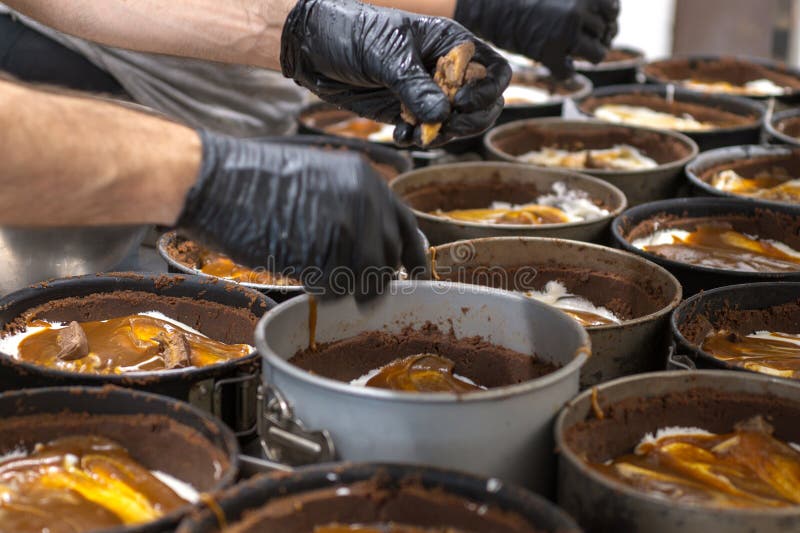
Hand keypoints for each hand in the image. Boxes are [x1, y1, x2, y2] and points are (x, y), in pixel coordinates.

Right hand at [176, 131, 426, 298]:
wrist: (217, 179)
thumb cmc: (256, 180)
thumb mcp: (320, 178)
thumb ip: (353, 206)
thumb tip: (375, 246)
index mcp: (365, 179)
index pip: (407, 227)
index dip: (413, 258)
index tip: (415, 277)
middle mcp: (364, 201)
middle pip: (389, 259)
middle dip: (376, 281)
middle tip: (360, 294)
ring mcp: (346, 228)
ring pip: (365, 279)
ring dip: (346, 288)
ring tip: (319, 279)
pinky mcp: (323, 254)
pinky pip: (335, 289)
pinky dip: (321, 291)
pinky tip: (301, 274)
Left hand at [280, 0, 510, 146]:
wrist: (315, 48)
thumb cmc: (353, 34)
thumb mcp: (387, 56)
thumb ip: (416, 87)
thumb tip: (441, 117)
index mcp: (451, 44)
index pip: (494, 70)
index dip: (487, 90)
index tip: (459, 103)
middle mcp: (445, 70)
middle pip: (484, 104)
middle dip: (468, 121)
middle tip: (444, 128)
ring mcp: (428, 93)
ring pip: (456, 124)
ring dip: (441, 135)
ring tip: (416, 134)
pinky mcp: (408, 112)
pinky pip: (427, 133)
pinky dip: (417, 139)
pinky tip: (399, 133)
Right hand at [454, 0, 619, 78]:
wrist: (497, 8)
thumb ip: (585, 3)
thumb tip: (614, 21)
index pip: (613, 10)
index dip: (607, 19)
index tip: (593, 23)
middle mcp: (576, 13)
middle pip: (606, 33)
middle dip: (596, 38)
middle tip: (580, 40)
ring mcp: (564, 35)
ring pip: (598, 55)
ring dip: (588, 56)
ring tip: (573, 52)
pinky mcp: (550, 55)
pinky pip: (569, 73)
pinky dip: (565, 72)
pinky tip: (558, 64)